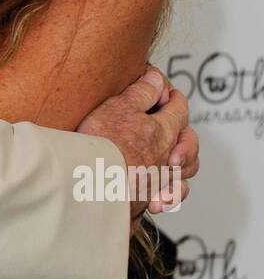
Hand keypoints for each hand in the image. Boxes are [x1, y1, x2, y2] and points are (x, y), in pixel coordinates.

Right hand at [77, 65, 199, 232]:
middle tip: (174, 124)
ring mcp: (159, 180)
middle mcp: (167, 157)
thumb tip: (156, 79)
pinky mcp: (147, 199)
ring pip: (185, 172)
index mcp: (164, 131)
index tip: (168, 93)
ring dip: (183, 163)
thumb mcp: (119, 107)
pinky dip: (169, 194)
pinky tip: (161, 192)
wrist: (89, 184)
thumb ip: (141, 92)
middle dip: (184, 131)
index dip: (174, 97)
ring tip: (174, 158)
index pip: (179, 109)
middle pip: (189, 142)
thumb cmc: (102, 146)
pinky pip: (169, 198)